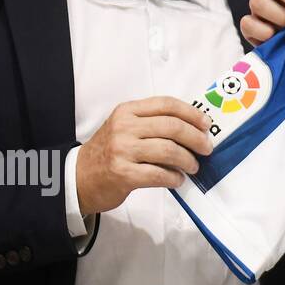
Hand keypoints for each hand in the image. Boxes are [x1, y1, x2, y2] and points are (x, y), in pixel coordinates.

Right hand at [75, 97, 213, 215]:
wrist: (78, 178)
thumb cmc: (109, 152)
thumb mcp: (125, 128)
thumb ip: (152, 123)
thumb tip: (195, 128)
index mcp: (127, 111)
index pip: (167, 104)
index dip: (191, 113)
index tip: (207, 124)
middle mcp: (124, 127)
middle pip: (172, 127)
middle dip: (196, 138)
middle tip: (207, 148)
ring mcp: (122, 150)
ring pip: (169, 150)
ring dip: (188, 160)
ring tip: (193, 166)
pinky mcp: (123, 173)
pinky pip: (159, 174)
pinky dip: (174, 177)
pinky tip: (178, 179)